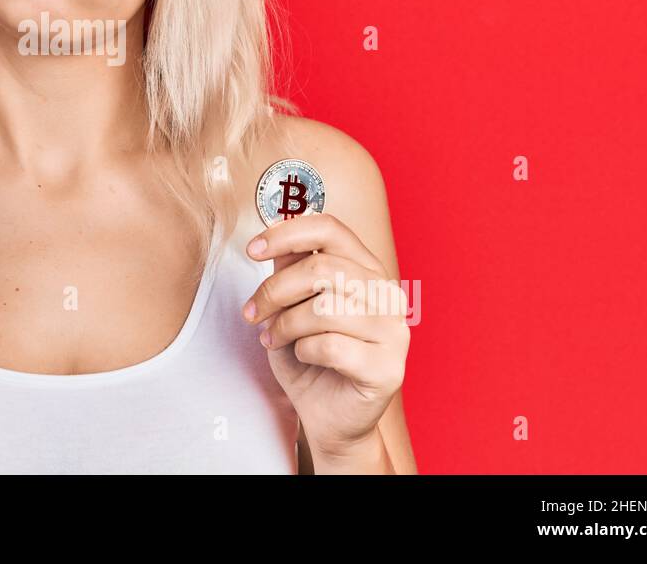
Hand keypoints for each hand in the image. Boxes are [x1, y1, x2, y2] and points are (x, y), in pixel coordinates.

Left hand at [241, 211, 409, 456]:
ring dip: (285, 325)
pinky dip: (304, 350)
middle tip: (252, 312)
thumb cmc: (310, 357)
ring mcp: (394, 331)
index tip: (253, 249)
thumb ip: (289, 270)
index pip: (330, 229)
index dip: (287, 233)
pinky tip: (302, 356)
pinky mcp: (388, 368)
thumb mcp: (290, 306)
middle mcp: (387, 294)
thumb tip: (274, 235)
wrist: (327, 417)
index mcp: (366, 269)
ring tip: (272, 338)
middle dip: (274, 290)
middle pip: (321, 267)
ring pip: (325, 308)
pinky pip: (332, 346)